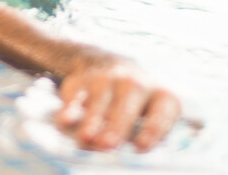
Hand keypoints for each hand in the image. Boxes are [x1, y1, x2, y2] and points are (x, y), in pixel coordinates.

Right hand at [55, 53, 190, 151]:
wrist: (112, 67)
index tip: (142, 146)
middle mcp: (136, 82)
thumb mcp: (148, 120)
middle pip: (129, 100)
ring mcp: (109, 77)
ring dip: (93, 118)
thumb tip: (128, 159)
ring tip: (85, 138)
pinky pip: (77, 92)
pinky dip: (71, 106)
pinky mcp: (83, 78)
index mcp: (162, 96)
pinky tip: (65, 119)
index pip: (161, 111)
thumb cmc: (136, 108)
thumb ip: (142, 138)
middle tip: (108, 144)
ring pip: (101, 96)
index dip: (153, 128)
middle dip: (117, 124)